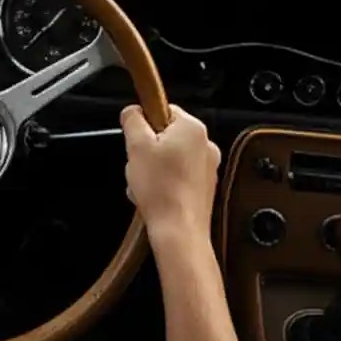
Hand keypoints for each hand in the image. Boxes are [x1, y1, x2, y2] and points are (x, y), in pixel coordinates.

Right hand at [121, 103, 221, 240]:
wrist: (178, 231)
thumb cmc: (160, 189)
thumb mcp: (136, 146)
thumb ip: (132, 120)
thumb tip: (132, 111)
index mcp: (192, 128)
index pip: (163, 109)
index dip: (144, 125)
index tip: (135, 141)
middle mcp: (206, 144)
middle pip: (166, 136)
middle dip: (147, 151)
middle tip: (139, 166)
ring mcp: (207, 167)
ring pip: (170, 158)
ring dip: (153, 169)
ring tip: (145, 186)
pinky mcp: (204, 187)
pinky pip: (178, 176)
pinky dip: (164, 183)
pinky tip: (154, 196)